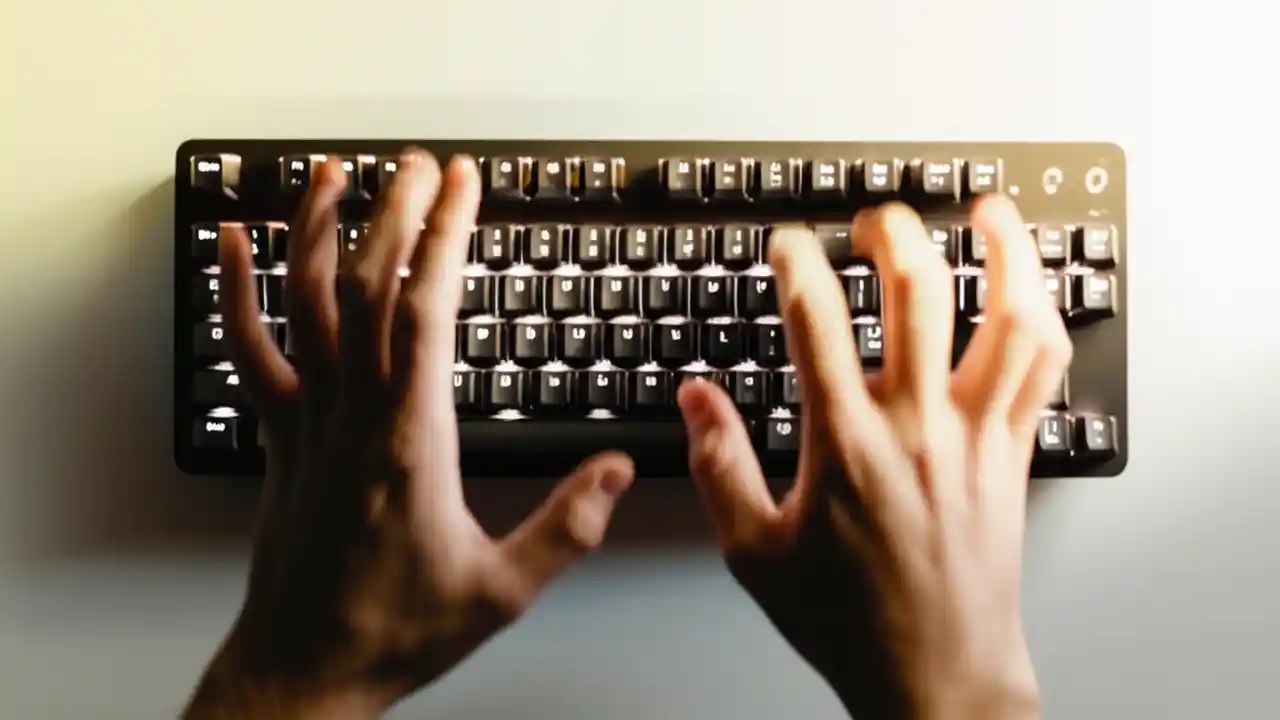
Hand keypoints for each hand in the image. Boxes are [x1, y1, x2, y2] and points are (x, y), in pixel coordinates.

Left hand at [184, 150, 634, 718]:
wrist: (304, 669)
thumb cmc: (392, 630)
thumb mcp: (503, 590)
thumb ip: (568, 528)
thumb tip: (618, 475)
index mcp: (409, 441)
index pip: (425, 313)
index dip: (445, 239)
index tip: (462, 189)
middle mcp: (351, 418)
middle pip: (362, 288)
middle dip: (392, 213)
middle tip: (418, 165)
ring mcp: (306, 423)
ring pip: (300, 306)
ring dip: (313, 231)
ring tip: (329, 175)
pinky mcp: (276, 439)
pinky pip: (248, 351)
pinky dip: (236, 291)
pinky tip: (233, 246)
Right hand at [678, 197, 1062, 719]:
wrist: (937, 673)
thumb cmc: (849, 619)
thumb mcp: (754, 550)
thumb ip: (720, 464)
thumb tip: (695, 399)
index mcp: (847, 444)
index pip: (817, 321)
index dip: (797, 263)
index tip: (786, 242)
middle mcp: (918, 426)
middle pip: (918, 293)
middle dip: (894, 233)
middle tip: (873, 219)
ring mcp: (976, 436)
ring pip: (1006, 317)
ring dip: (1001, 253)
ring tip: (985, 214)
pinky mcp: (1014, 453)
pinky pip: (1045, 368)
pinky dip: (1043, 316)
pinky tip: (1029, 292)